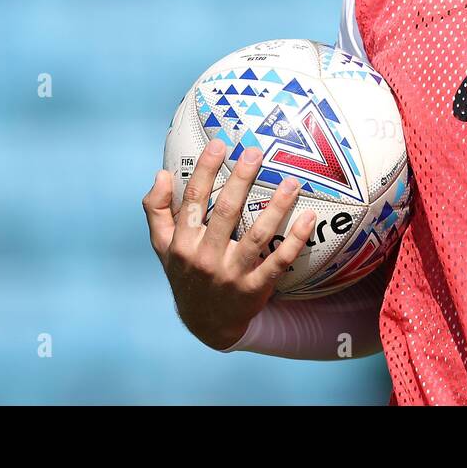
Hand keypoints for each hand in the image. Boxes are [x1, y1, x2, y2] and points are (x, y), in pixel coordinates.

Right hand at [142, 138, 315, 350]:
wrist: (206, 323)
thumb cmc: (187, 272)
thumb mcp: (163, 246)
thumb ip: (157, 210)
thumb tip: (161, 174)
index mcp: (182, 242)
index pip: (193, 200)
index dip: (206, 170)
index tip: (220, 144)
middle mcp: (204, 257)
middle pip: (225, 211)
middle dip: (241, 179)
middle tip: (256, 152)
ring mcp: (230, 274)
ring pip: (256, 235)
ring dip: (276, 207)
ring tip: (291, 182)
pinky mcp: (254, 288)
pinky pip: (278, 261)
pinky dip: (295, 240)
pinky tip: (309, 218)